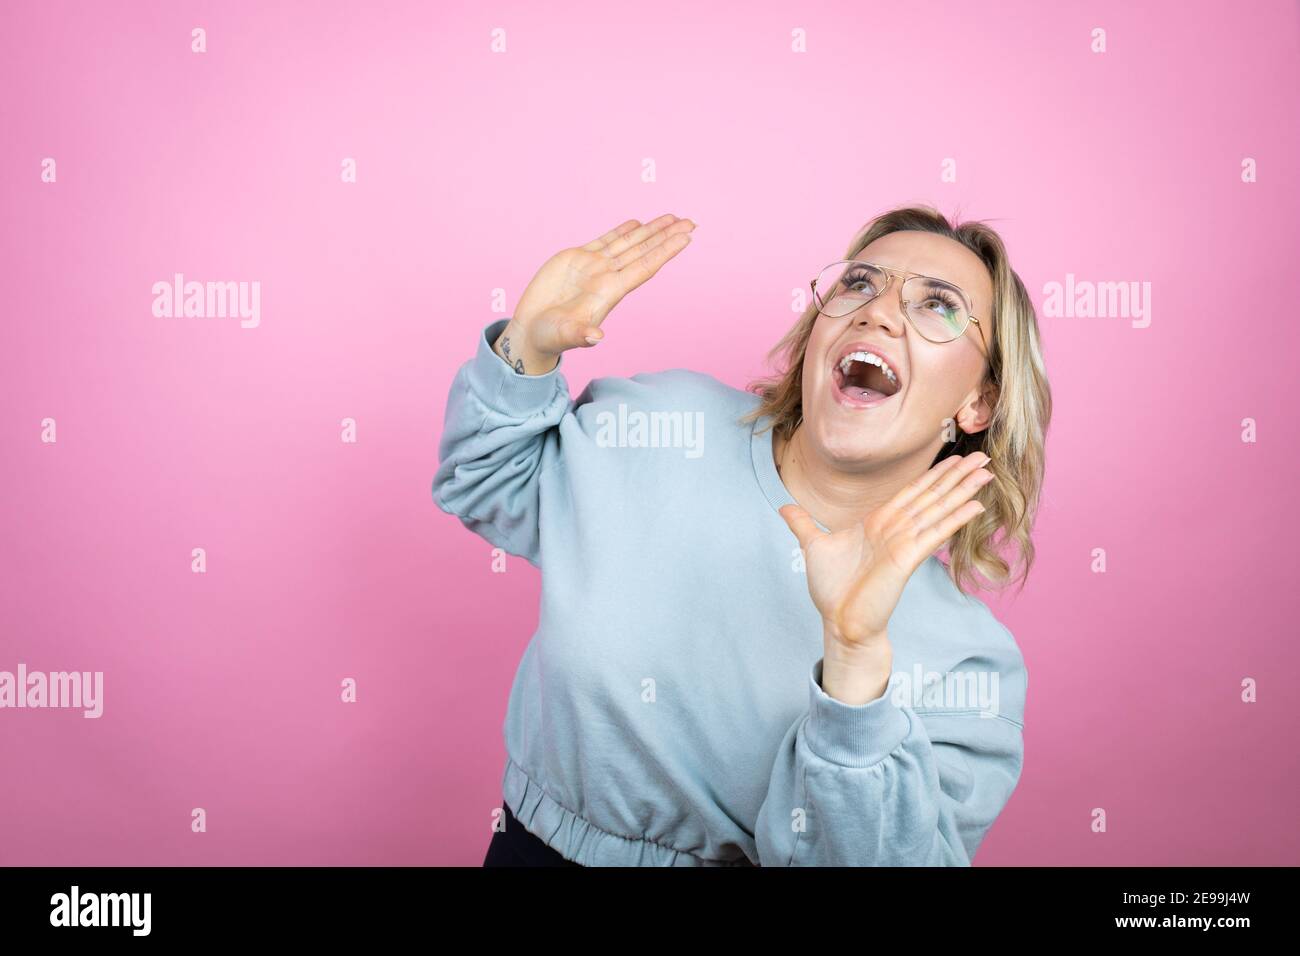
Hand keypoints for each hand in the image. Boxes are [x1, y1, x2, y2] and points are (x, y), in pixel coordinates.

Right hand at [494, 214, 695, 372]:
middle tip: (690, 221)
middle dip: (666, 235)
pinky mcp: (577, 259)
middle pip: (643, 251)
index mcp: (610, 292)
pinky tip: (637, 223)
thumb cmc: (550, 337)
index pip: (645, 266)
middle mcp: (607, 277)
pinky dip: (621, 231)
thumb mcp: (565, 335)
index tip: (686, 238)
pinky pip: (605, 241)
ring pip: (628, 243)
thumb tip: (596, 337)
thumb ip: (581, 335)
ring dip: (650, 230)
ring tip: (672, 217)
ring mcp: (594, 267)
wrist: (532, 330)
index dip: (665, 251)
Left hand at [780, 453, 993, 650]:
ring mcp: (904, 543)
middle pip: (932, 495)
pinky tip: (975, 506)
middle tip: (983, 455)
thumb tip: (784, 508)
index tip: (954, 457)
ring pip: (938, 509)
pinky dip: (955, 519)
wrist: (840, 622)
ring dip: (963, 491)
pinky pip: (935, 534)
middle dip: (957, 475)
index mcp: (878, 522)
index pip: (911, 491)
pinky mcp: (907, 559)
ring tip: (986, 472)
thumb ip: (803, 524)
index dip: (933, 474)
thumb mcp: (813, 546)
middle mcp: (896, 529)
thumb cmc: (831, 589)